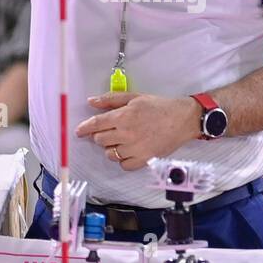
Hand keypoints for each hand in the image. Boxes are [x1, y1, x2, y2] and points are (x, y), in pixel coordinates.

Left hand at [76, 93, 201, 171]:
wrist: (182, 119)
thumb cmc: (159, 106)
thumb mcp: (134, 97)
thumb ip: (111, 100)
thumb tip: (91, 101)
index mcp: (123, 117)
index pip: (96, 124)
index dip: (84, 128)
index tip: (79, 131)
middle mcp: (126, 134)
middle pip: (100, 140)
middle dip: (101, 136)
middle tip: (110, 131)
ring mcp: (135, 149)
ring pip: (110, 154)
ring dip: (111, 147)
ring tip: (122, 140)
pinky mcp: (144, 159)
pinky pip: (124, 165)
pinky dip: (123, 159)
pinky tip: (129, 151)